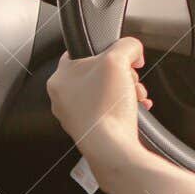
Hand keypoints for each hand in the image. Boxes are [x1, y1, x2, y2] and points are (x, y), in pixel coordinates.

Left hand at [47, 38, 154, 169]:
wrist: (111, 148)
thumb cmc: (105, 107)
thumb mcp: (118, 60)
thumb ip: (127, 45)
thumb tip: (133, 50)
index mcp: (60, 78)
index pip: (80, 52)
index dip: (106, 51)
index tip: (121, 57)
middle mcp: (63, 98)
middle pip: (98, 73)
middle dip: (122, 75)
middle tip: (130, 79)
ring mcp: (75, 116)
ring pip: (105, 93)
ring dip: (125, 91)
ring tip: (135, 96)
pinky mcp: (90, 129)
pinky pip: (109, 111)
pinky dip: (124, 108)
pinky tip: (134, 110)